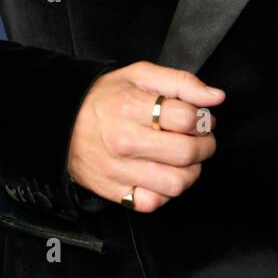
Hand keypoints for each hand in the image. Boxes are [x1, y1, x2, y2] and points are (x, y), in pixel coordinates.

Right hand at [66, 62, 223, 211]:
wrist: (62, 122)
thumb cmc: (105, 97)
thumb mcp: (140, 75)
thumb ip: (182, 82)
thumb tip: (216, 97)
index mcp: (131, 108)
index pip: (187, 118)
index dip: (204, 119)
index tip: (201, 119)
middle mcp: (125, 142)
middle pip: (186, 152)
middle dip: (205, 145)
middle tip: (201, 138)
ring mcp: (119, 170)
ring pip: (176, 183)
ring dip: (192, 171)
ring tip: (186, 159)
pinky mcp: (115, 192)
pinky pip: (154, 203)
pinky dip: (166, 193)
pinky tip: (164, 175)